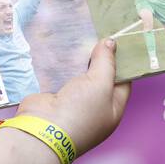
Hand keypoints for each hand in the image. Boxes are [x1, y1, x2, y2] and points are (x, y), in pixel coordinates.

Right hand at [14, 38, 130, 154]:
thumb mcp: (101, 84)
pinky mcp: (52, 97)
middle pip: (99, 78)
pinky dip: (60, 64)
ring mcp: (72, 103)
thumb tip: (110, 43)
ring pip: (78, 76)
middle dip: (98, 58)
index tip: (118, 41)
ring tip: (81, 35)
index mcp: (112, 109)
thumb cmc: (80, 111)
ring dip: (78, 60)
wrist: (42, 129)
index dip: (121, 62)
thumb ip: (106, 62)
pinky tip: (62, 46)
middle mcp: (93, 108)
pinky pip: (59, 77)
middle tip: (98, 34)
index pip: (122, 82)